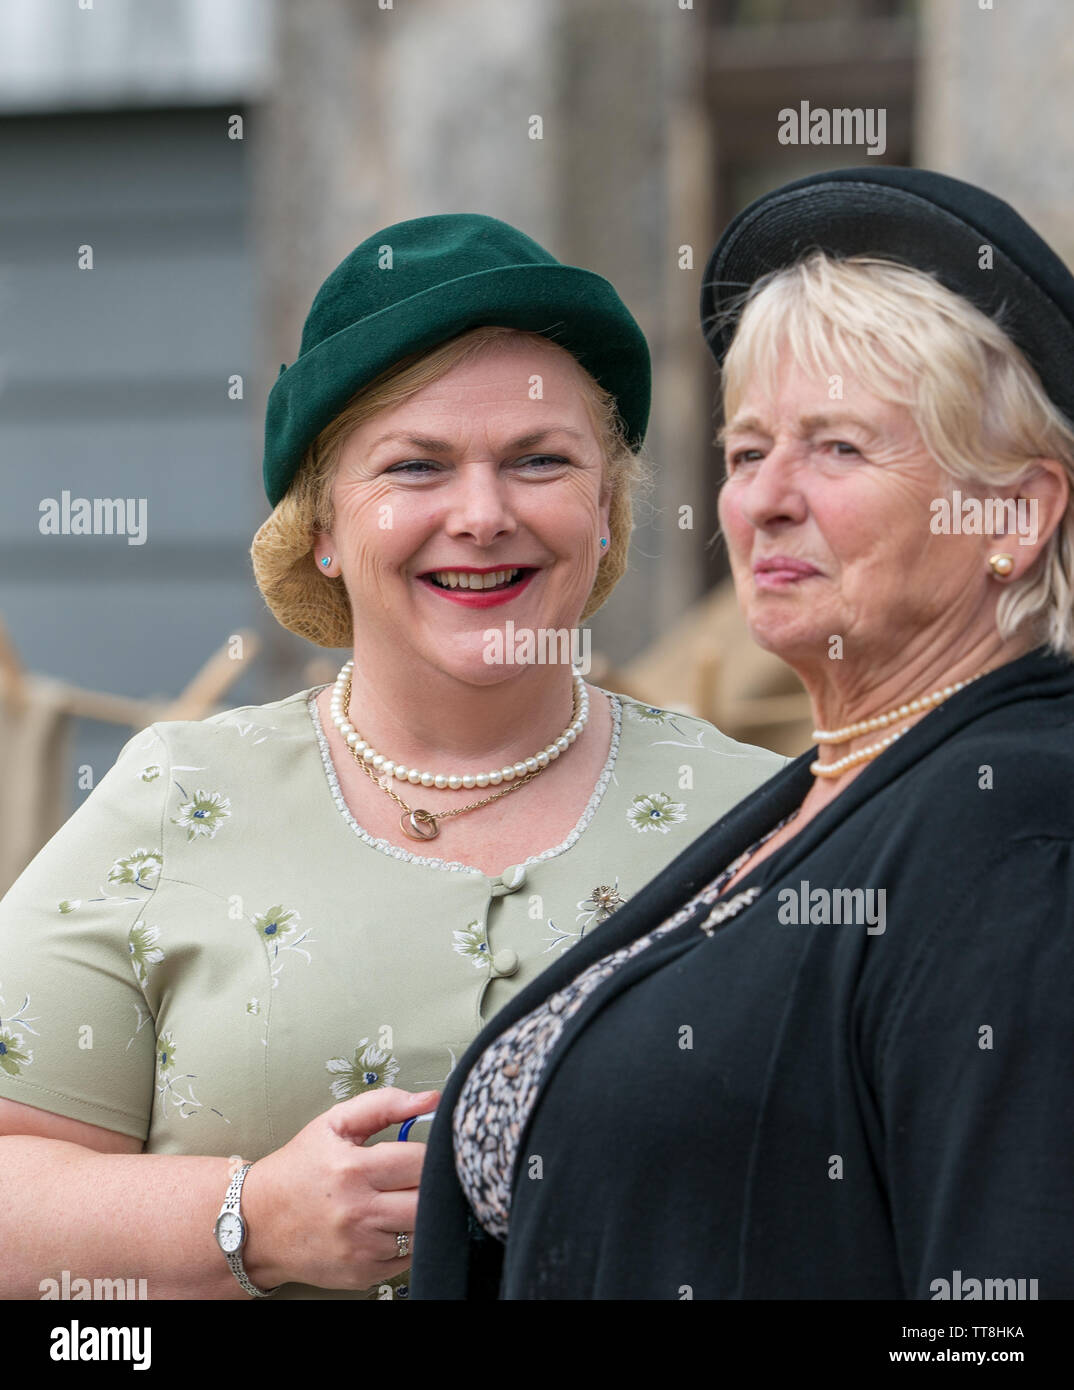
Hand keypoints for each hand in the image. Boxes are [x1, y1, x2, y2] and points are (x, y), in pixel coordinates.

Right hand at [240, 1087, 439, 1291]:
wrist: (257, 1224)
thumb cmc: (298, 1169)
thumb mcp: (334, 1124)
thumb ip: (385, 1104)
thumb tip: (431, 1100)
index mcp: (352, 1169)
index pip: (419, 1161)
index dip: (430, 1153)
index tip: (423, 1152)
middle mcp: (357, 1212)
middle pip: (427, 1201)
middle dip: (431, 1186)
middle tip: (416, 1178)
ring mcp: (361, 1248)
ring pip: (422, 1231)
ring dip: (421, 1214)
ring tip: (402, 1199)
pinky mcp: (363, 1274)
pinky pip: (409, 1257)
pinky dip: (408, 1240)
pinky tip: (388, 1224)